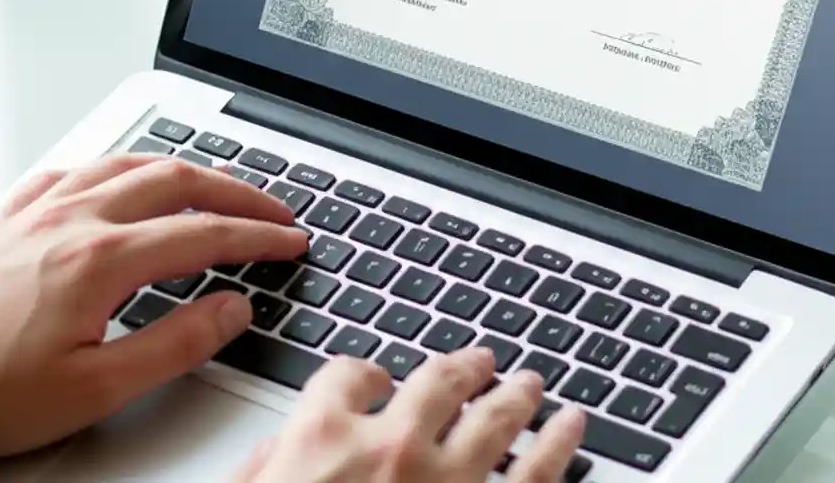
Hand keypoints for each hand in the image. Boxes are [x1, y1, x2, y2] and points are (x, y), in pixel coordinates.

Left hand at [0, 155, 307, 455]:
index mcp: (100, 261)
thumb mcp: (94, 390)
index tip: (291, 241)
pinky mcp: (8, 216)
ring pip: (129, 163)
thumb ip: (176, 345)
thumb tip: (231, 310)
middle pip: (177, 180)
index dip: (260, 236)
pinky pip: (76, 169)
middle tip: (273, 209)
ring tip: (218, 186)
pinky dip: (118, 168)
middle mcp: (71, 222)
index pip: (206, 234)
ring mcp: (37, 212)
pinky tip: (125, 181)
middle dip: (238, 190)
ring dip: (186, 170)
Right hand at [234, 349, 586, 482]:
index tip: (374, 378)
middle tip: (480, 362)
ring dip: (516, 395)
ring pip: (496, 417)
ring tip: (530, 385)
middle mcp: (392, 448)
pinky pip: (536, 473)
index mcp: (323, 439)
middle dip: (461, 369)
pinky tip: (571, 427)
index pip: (346, 376)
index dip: (362, 373)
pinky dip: (559, 444)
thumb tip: (276, 450)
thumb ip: (264, 471)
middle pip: (436, 384)